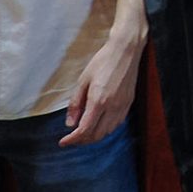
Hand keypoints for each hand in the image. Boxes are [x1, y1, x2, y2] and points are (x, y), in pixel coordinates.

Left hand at [60, 28, 142, 145]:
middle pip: (96, 135)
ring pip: (108, 131)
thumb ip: (75, 104)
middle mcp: (112, 106)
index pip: (84, 129)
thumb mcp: (83, 80)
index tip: (63, 142)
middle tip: (72, 138)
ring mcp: (123, 105)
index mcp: (99, 100)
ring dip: (94, 136)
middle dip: (82, 140)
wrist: (126, 50)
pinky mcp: (129, 102)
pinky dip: (106, 129)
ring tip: (84, 132)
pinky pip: (117, 123)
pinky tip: (99, 123)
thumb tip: (70, 123)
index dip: (72, 139)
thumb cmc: (103, 61)